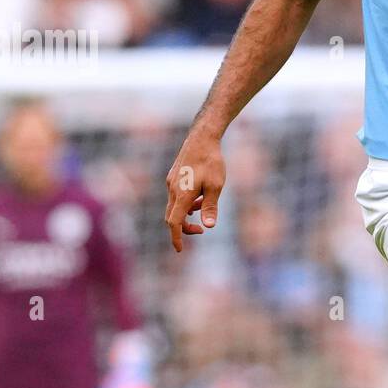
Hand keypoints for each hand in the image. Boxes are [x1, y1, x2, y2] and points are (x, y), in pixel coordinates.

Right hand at [164, 130, 225, 251]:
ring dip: (185, 214)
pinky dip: (185, 203)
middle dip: (183, 228)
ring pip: (174, 206)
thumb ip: (210, 207)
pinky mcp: (173, 176)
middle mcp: (172, 190)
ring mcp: (171, 182)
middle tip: (200, 231)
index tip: (180, 250)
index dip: (176, 238)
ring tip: (203, 208)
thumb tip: (209, 226)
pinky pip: (175, 196)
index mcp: (182, 195)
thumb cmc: (211, 161)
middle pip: (172, 217)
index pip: (174, 223)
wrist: (202, 138)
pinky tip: (198, 197)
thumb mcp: (216, 186)